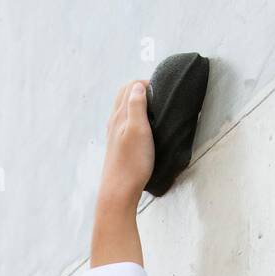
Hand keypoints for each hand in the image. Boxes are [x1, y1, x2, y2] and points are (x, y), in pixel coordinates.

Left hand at [96, 80, 154, 212]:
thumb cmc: (132, 162)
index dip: (145, 84)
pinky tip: (143, 128)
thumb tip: (137, 86)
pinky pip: (124, 124)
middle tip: (158, 96)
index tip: (161, 90)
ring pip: (123, 110)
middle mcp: (114, 122)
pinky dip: (134, 117)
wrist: (119, 192)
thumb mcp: (138, 129)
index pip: (130, 88)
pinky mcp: (117, 146)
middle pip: (124, 96)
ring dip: (136, 103)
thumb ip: (136, 106)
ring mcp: (114, 135)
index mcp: (119, 115)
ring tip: (153, 109)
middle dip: (140, 90)